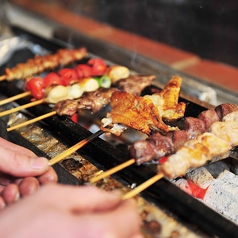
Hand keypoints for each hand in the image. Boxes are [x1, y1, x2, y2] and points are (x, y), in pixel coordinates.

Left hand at [0, 137, 56, 207]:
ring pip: (17, 196)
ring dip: (18, 198)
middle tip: (28, 188)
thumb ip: (16, 157)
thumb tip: (43, 163)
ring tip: (10, 194)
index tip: (48, 180)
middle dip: (32, 187)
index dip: (45, 174)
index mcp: (12, 156)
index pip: (37, 166)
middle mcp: (6, 172)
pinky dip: (5, 207)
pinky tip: (1, 203)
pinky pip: (4, 207)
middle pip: (29, 182)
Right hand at [0, 184, 142, 237]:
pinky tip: (89, 237)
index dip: (128, 204)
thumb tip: (112, 197)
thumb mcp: (52, 198)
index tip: (122, 201)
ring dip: (118, 234)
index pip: (131, 216)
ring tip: (99, 226)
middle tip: (112, 213)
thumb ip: (89, 195)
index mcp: (95, 233)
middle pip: (133, 237)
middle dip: (125, 222)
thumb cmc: (15, 232)